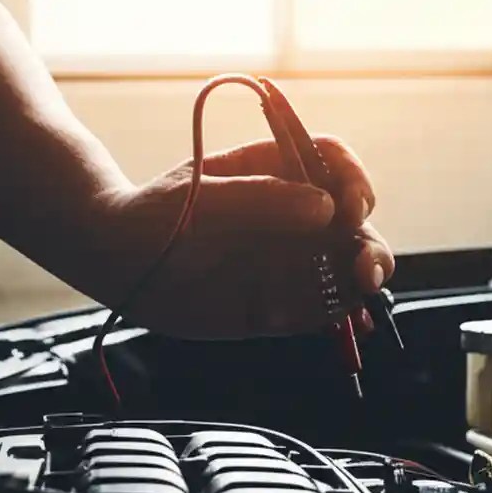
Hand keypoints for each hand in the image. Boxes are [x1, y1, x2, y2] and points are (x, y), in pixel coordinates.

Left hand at [98, 136, 393, 339]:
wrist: (120, 263)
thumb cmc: (155, 216)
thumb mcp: (201, 198)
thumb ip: (260, 199)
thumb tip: (324, 207)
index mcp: (278, 171)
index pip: (335, 163)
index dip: (354, 181)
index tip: (350, 208)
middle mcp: (294, 215)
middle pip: (355, 224)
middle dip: (371, 247)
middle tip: (365, 273)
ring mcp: (290, 260)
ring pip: (346, 271)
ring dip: (362, 287)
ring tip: (360, 305)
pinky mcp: (280, 303)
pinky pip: (320, 313)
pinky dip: (336, 321)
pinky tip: (344, 329)